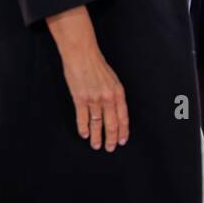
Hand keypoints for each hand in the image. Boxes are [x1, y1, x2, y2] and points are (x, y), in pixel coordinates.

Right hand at [46, 5, 128, 151]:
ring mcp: (93, 99)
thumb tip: (115, 111)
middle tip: (110, 148)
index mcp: (118, 92)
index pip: (123, 117)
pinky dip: (84, 128)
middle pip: (112, 123)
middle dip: (112, 138)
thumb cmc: (97, 65)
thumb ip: (114, 95)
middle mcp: (108, 97)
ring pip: (97, 124)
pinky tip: (85, 135)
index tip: (123, 141)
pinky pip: (83, 118)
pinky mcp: (80, 98)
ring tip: (96, 145)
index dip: (123, 130)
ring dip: (97, 137)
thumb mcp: (113, 80)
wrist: (82, 54)